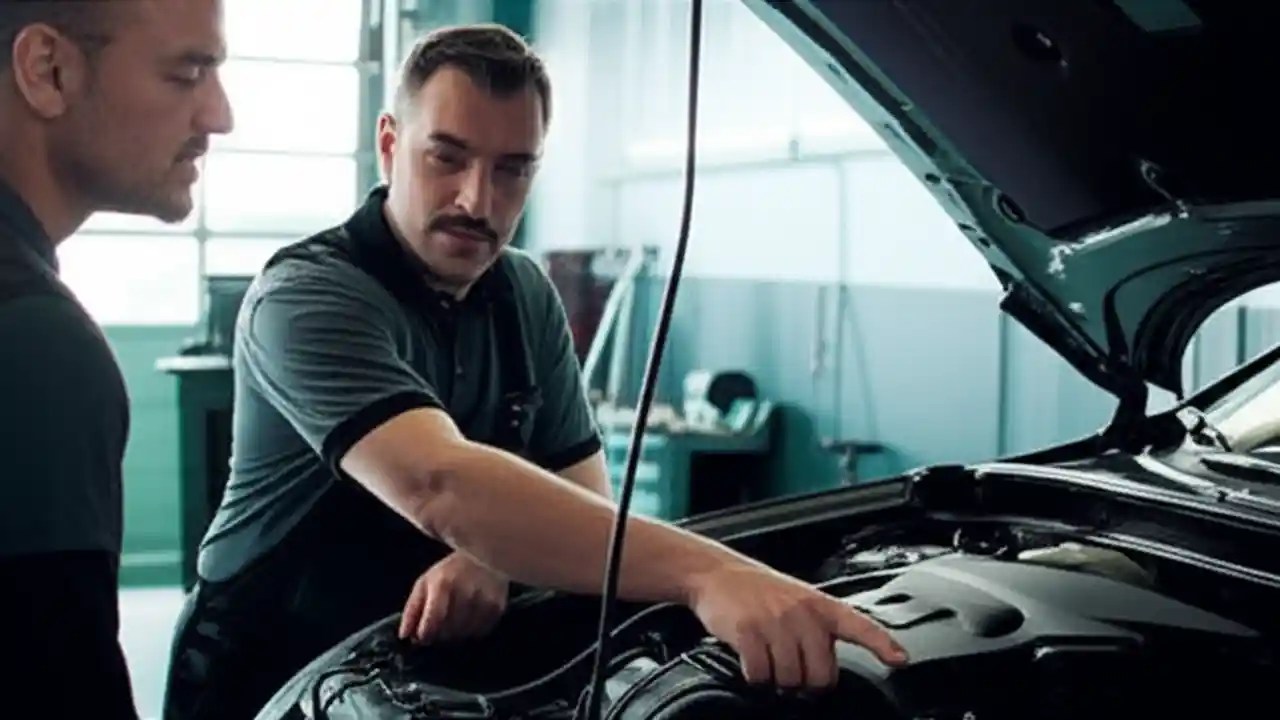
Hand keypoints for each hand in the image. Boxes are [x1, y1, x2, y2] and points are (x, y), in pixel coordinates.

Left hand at [399, 552, 508, 643]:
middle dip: (439, 635)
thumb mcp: (425, 583)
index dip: (424, 635)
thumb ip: (412, 609)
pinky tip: (470, 618)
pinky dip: (473, 631)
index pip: (431, 624)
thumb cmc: (450, 570)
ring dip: (456, 634)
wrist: (486, 553)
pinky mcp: (498, 607)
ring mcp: (484, 600)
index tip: (423, 636)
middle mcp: (464, 593)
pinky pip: (481, 633)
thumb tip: (404, 636)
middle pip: (447, 633)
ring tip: (455, 620)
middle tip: (439, 626)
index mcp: (442, 585)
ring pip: (464, 635)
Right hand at [685, 562, 907, 689]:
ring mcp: (776, 622)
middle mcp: (804, 613)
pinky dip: (755, 677)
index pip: (860, 626)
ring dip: (777, 680)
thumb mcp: (798, 602)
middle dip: (806, 683)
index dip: (882, 645)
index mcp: (821, 606)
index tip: (899, 659)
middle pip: (821, 676)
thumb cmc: (759, 592)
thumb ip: (818, 630)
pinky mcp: (750, 632)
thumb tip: (827, 672)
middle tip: (793, 672)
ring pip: (789, 680)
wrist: (717, 573)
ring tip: (768, 660)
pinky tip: (751, 662)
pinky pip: (760, 676)